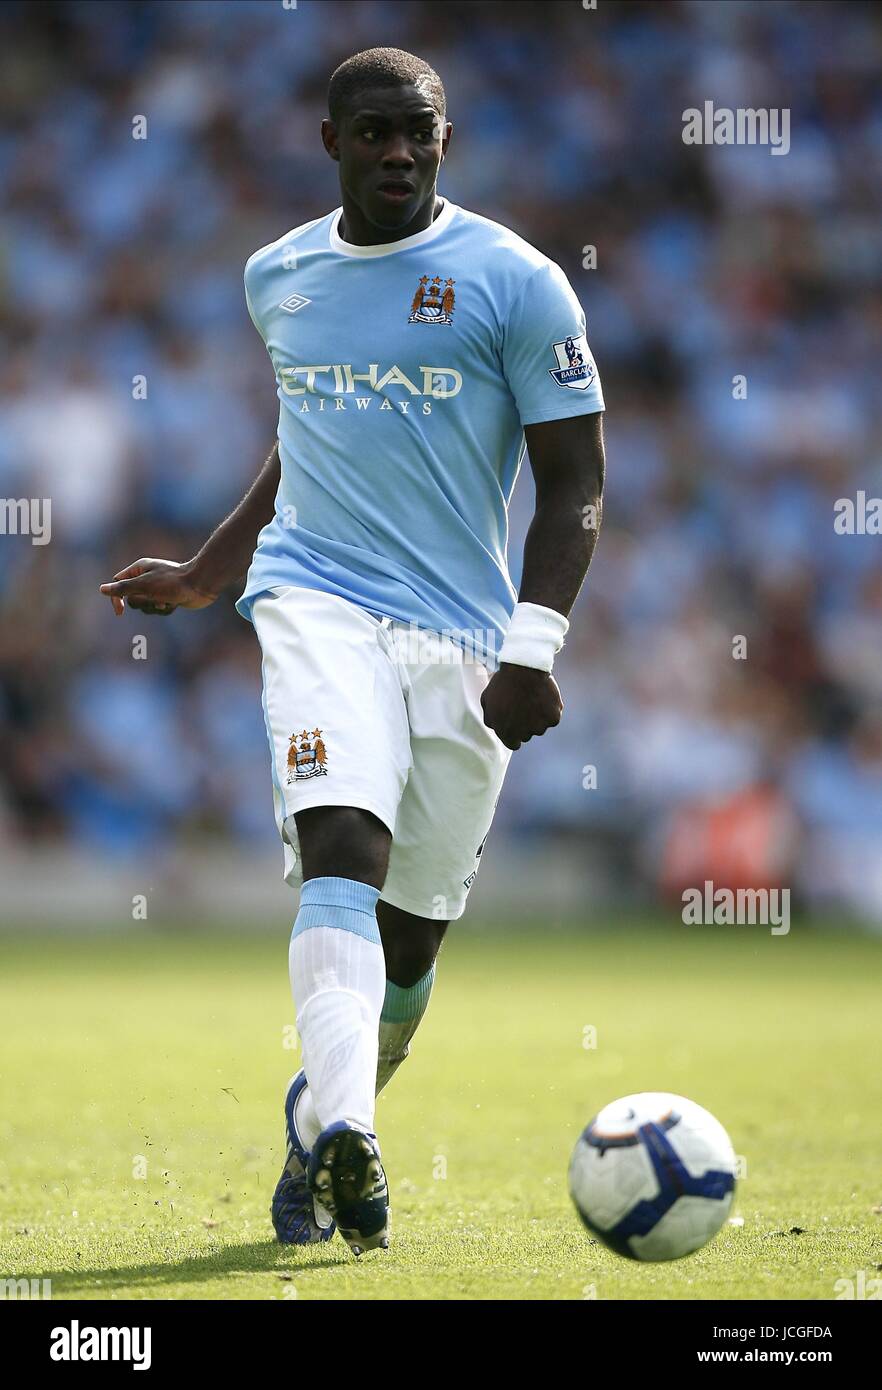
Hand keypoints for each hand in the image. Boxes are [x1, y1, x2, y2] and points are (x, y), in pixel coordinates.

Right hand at [99, 557, 218, 616]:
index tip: (120, 613)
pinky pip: (158, 609)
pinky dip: (165, 609)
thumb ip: (122, 588)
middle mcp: (147, 577)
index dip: (116, 598)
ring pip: (145, 606)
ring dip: (154, 607)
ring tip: (166, 601)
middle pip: (131, 598)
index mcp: (139, 568)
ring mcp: (157, 588)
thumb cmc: (173, 582)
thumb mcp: (144, 585)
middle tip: (154, 597)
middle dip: (142, 602)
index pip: (118, 583)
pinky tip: (174, 604)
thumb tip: (102, 589)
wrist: (200, 585)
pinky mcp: (168, 598)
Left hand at [480, 663, 562, 750]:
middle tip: (522, 704)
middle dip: (525, 723)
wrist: (523, 669)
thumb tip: (495, 727)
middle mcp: (525, 735)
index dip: (514, 733)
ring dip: (538, 716)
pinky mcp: (554, 718)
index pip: (513, 744)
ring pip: (541, 725)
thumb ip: (490, 719)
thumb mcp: (486, 702)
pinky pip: (553, 716)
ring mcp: (541, 727)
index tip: (515, 721)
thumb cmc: (503, 684)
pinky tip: (543, 695)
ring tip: (532, 697)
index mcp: (507, 734)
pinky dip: (550, 708)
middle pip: (527, 735)